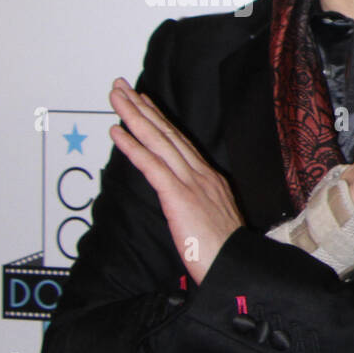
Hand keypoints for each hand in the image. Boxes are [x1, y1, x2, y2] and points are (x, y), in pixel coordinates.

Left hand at [109, 78, 244, 283]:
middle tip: (122, 87)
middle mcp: (202, 174)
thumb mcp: (212, 220)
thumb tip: (182, 202)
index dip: (160, 121)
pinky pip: (151, 165)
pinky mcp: (179, 195)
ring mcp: (191, 182)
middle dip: (143, 108)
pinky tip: (117, 132)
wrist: (236, 265)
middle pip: (168, 134)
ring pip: (158, 141)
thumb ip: (197, 204)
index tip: (145, 102)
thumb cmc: (225, 252)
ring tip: (116, 97)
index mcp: (210, 180)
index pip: (180, 144)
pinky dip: (132, 146)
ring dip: (134, 116)